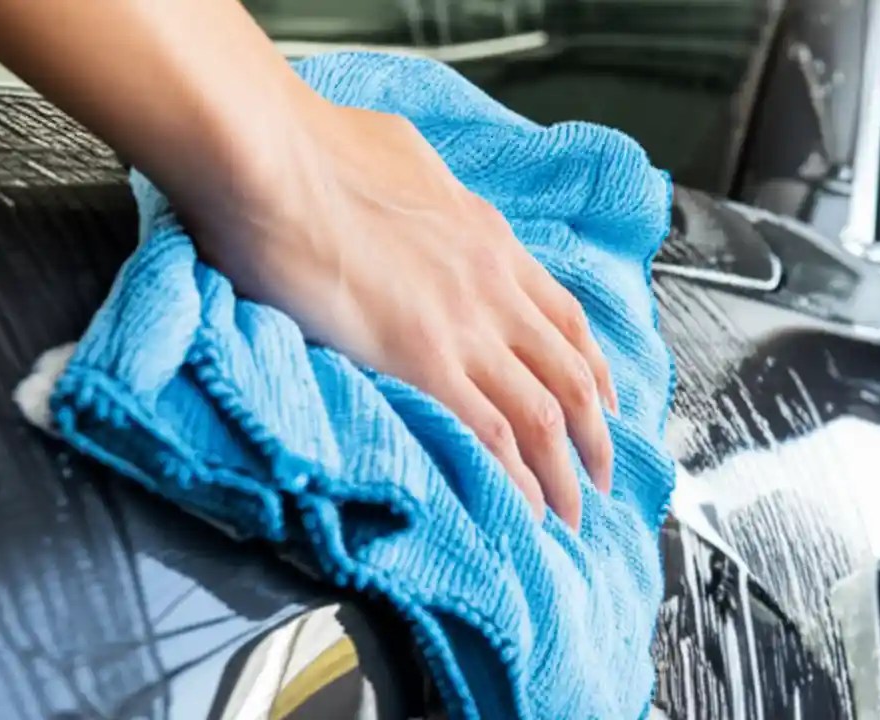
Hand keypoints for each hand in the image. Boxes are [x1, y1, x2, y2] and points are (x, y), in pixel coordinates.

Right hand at [184, 96, 616, 528]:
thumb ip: (428, 191)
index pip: (566, 317)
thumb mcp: (402, 157)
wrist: (274, 156)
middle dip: (596, 434)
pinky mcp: (421, 360)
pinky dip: (516, 478)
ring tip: (573, 514)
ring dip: (565, 471)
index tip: (605, 402)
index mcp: (489, 239)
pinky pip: (492, 432)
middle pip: (572, 374)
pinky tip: (524, 510)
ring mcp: (464, 326)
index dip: (593, 367)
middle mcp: (494, 287)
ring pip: (545, 414)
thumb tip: (422, 194)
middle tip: (602, 475)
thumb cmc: (316, 147)